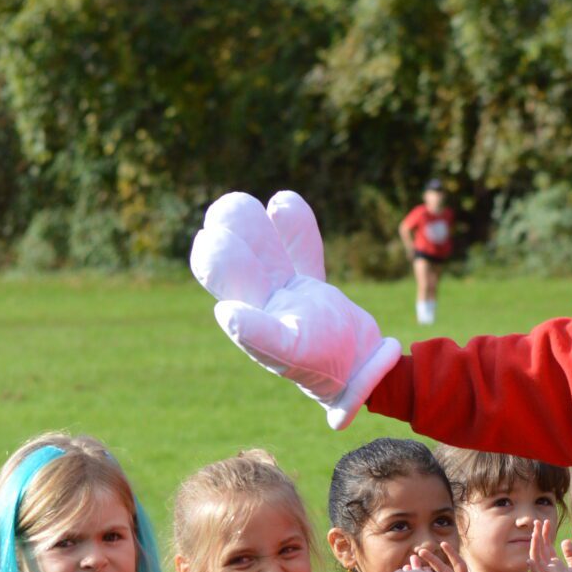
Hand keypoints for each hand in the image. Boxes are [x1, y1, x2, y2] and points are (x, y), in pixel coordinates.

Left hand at [190, 190, 401, 428]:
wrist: (362, 370)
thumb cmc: (324, 365)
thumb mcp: (291, 350)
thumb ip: (258, 333)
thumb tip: (223, 311)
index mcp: (251, 320)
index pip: (227, 285)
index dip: (215, 261)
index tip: (209, 236)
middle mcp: (266, 306)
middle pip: (244, 263)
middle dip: (235, 235)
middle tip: (224, 208)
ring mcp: (290, 294)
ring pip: (270, 253)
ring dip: (256, 228)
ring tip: (243, 201)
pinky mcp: (314, 288)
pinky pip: (303, 254)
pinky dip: (296, 230)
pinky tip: (283, 201)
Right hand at [528, 520, 571, 571]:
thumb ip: (570, 554)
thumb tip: (565, 541)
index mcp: (555, 565)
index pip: (547, 547)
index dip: (545, 534)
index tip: (545, 522)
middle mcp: (550, 570)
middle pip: (540, 551)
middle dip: (538, 536)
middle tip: (536, 521)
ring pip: (538, 561)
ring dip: (535, 548)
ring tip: (534, 535)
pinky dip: (534, 570)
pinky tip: (530, 560)